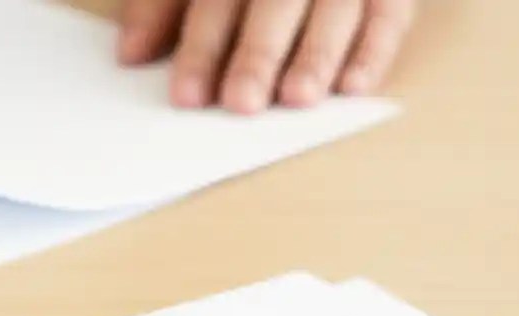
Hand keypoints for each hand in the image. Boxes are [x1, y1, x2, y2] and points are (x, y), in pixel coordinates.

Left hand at [118, 0, 415, 113]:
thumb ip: (160, 4)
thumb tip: (130, 54)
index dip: (200, 45)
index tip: (187, 96)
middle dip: (258, 52)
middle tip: (242, 102)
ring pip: (334, 7)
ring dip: (316, 54)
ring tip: (296, 98)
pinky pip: (388, 14)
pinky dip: (372, 51)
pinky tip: (352, 87)